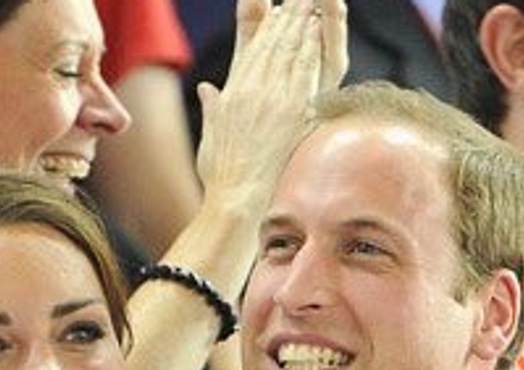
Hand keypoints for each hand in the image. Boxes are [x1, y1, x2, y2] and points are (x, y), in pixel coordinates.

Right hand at [195, 0, 345, 211]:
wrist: (235, 195)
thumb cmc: (221, 174)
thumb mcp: (211, 135)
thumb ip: (212, 107)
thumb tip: (207, 89)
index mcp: (232, 94)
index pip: (252, 53)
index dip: (266, 30)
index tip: (277, 13)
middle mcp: (250, 91)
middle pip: (271, 46)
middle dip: (285, 19)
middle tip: (298, 1)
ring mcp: (271, 99)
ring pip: (287, 52)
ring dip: (299, 26)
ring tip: (309, 6)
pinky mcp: (290, 111)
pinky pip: (302, 71)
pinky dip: (309, 47)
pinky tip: (316, 31)